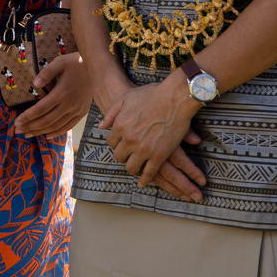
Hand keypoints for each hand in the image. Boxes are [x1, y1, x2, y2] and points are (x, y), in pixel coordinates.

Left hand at [13, 53, 90, 137]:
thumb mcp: (60, 62)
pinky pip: (68, 126)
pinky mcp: (82, 113)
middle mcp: (69, 105)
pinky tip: (47, 136)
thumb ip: (46, 72)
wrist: (97, 69)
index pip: (40, 109)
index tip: (16, 122)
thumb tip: (35, 83)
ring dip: (41, 132)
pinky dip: (57, 133)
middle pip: (46, 120)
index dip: (27, 117)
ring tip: (28, 134)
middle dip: (30, 127)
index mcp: (62, 93)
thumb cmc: (75, 63)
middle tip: (18, 131)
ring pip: (56, 126)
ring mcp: (77, 110)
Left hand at [100, 76, 206, 202]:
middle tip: (128, 155)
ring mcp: (144, 149)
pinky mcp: (159, 155)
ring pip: (131, 167)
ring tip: (135, 166)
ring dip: (132, 167)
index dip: (116, 143)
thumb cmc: (151, 95)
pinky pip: (149, 173)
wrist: (174, 97)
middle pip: (119, 156)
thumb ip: (111, 113)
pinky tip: (143, 182)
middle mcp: (129, 139)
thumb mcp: (125, 99)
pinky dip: (145, 179)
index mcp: (120, 126)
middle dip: (123, 156)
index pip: (111, 142)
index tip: (121, 144)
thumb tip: (101, 126)